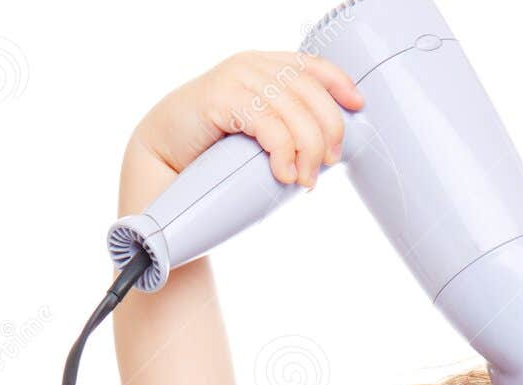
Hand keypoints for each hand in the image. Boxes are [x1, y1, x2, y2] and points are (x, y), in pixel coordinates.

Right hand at [132, 49, 364, 188]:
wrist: (164, 156)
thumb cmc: (215, 152)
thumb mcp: (258, 133)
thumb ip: (286, 128)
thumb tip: (327, 152)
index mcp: (265, 67)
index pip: (313, 65)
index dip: (340, 83)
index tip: (357, 108)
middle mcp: (253, 66)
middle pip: (310, 92)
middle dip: (328, 131)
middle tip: (327, 164)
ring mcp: (236, 79)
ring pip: (293, 111)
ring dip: (307, 151)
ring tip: (304, 181)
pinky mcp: (221, 98)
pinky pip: (268, 123)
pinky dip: (283, 153)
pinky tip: (284, 174)